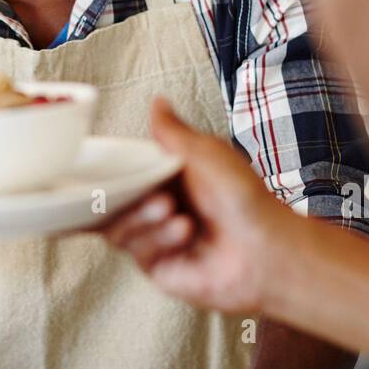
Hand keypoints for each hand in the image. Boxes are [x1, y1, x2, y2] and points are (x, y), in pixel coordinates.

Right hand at [101, 98, 298, 315]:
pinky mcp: (157, 266)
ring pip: (119, 226)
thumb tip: (157, 102)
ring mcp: (156, 238)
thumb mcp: (205, 152)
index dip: (111, 169)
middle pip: (113, 201)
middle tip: (148, 189)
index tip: (102, 165)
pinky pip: (136, 249)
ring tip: (171, 208)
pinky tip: (183, 230)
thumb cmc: (244, 198)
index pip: (124, 171)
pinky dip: (157, 236)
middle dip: (124, 194)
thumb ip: (172, 132)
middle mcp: (158, 207)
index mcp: (168, 178)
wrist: (266, 247)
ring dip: (143, 215)